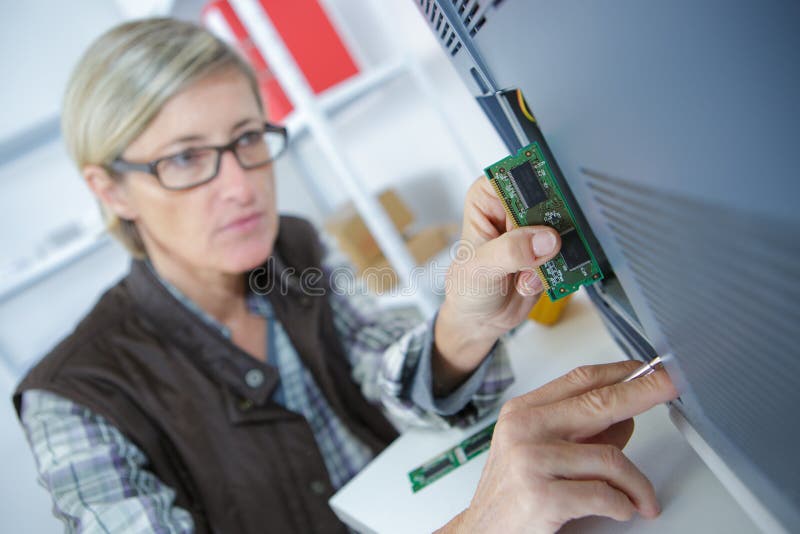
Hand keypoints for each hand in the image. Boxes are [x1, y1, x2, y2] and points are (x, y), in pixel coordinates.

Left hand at [433, 177, 560, 391]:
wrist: (480, 320)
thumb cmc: (467, 289)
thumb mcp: (480, 269)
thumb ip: (510, 251)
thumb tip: (543, 239)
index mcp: (487, 198)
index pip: (515, 178)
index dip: (533, 189)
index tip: (545, 207)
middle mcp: (513, 209)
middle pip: (548, 199)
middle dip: (550, 227)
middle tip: (546, 247)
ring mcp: (534, 230)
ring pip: (563, 227)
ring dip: (553, 254)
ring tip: (527, 274)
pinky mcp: (550, 251)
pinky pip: (569, 252)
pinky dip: (556, 270)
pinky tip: (531, 283)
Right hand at [439, 361, 678, 532]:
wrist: (481, 533)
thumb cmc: (510, 493)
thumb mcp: (539, 452)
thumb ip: (581, 434)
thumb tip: (626, 417)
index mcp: (523, 412)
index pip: (580, 380)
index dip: (621, 372)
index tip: (651, 369)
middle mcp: (525, 429)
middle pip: (599, 402)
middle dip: (644, 392)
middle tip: (671, 385)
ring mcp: (531, 460)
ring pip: (610, 459)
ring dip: (637, 484)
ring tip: (642, 497)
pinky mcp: (542, 496)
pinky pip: (604, 495)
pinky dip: (623, 505)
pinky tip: (622, 509)